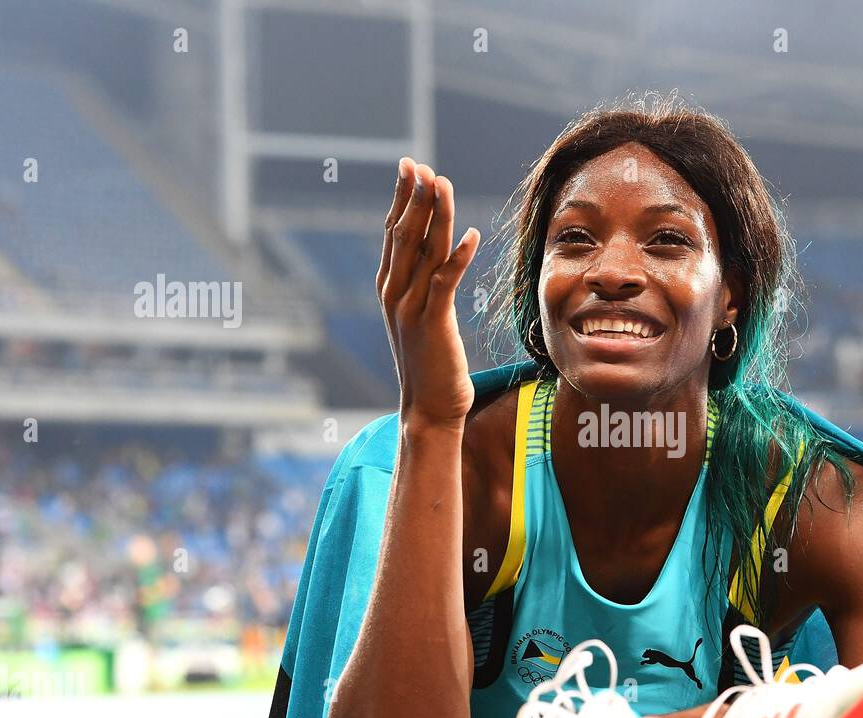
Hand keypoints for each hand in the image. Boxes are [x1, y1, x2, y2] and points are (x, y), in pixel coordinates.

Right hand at [376, 158, 481, 431]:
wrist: (428, 408)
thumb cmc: (432, 364)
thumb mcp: (422, 317)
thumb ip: (425, 285)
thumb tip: (437, 254)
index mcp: (391, 288)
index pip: (395, 234)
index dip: (402, 198)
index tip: (410, 168)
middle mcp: (395, 293)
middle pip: (404, 235)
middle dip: (413, 197)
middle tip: (419, 164)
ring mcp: (411, 308)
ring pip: (422, 252)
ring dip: (434, 216)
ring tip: (443, 184)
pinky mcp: (433, 324)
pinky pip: (445, 283)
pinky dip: (458, 257)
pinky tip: (471, 234)